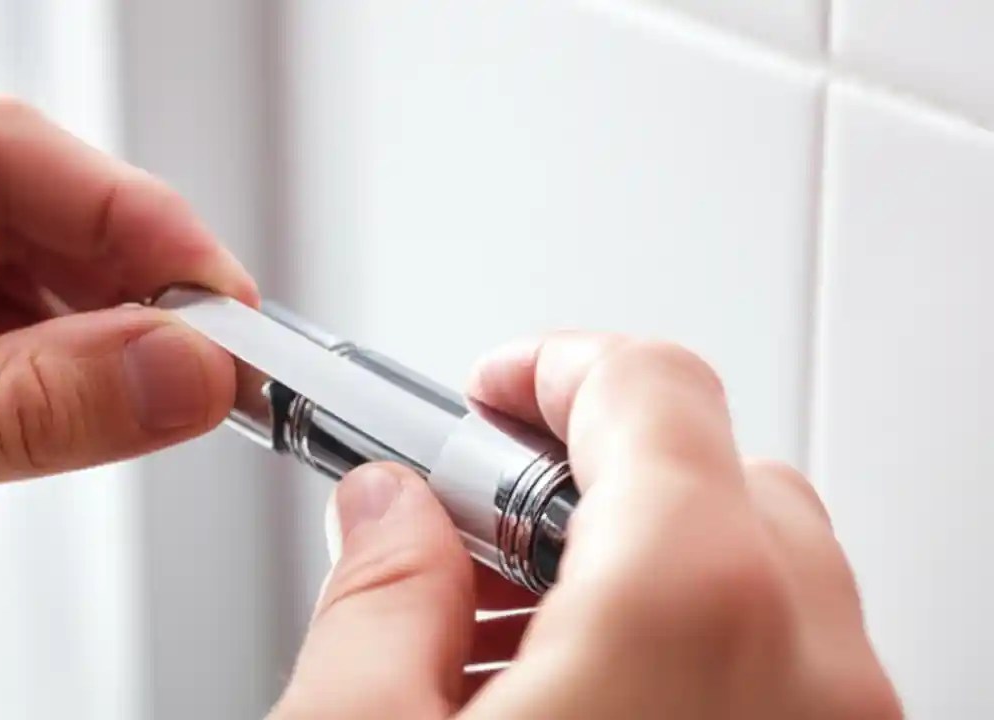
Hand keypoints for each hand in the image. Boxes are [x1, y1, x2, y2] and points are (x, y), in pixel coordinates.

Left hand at [0, 90, 255, 657]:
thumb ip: (31, 413)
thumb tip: (182, 372)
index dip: (132, 218)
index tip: (221, 295)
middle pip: (15, 207)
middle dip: (125, 285)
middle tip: (213, 359)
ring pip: (7, 273)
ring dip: (92, 335)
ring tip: (161, 392)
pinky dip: (45, 373)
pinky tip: (94, 404)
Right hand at [274, 334, 900, 718]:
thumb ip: (372, 598)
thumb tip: (387, 514)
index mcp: (693, 618)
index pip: (649, 385)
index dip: (547, 369)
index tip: (487, 398)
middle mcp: (812, 679)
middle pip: (719, 479)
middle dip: (589, 484)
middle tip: (482, 538)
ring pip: (764, 584)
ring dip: (639, 576)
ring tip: (515, 647)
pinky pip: (788, 678)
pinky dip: (693, 658)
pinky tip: (583, 706)